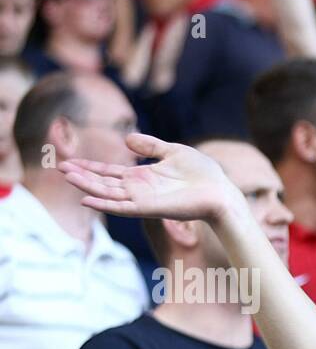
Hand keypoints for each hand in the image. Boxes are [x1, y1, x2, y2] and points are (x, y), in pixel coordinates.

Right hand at [59, 134, 237, 222]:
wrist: (222, 192)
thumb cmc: (204, 174)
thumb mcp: (173, 151)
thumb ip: (150, 146)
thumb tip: (127, 139)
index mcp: (144, 177)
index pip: (111, 172)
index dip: (90, 167)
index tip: (70, 161)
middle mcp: (140, 189)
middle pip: (104, 183)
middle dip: (82, 175)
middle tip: (60, 167)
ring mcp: (144, 200)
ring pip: (109, 193)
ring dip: (87, 185)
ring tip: (66, 176)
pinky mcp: (151, 209)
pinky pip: (123, 207)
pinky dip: (105, 204)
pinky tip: (86, 199)